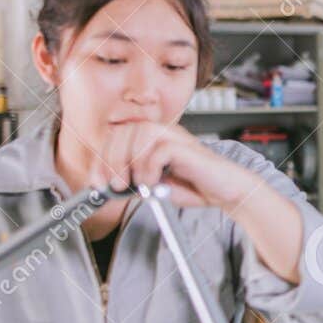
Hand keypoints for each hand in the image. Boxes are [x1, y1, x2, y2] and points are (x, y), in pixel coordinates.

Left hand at [89, 121, 261, 209]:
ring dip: (129, 163)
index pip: (115, 137)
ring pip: (138, 135)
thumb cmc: (193, 185)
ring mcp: (173, 136)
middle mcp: (160, 132)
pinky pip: (157, 150)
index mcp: (149, 138)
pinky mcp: (184, 146)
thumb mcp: (154, 185)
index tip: (98, 184)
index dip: (101, 159)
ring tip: (135, 186)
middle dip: (111, 162)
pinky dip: (150, 170)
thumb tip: (106, 186)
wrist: (224, 190)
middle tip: (115, 187)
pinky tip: (156, 184)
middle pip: (122, 133)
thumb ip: (133, 181)